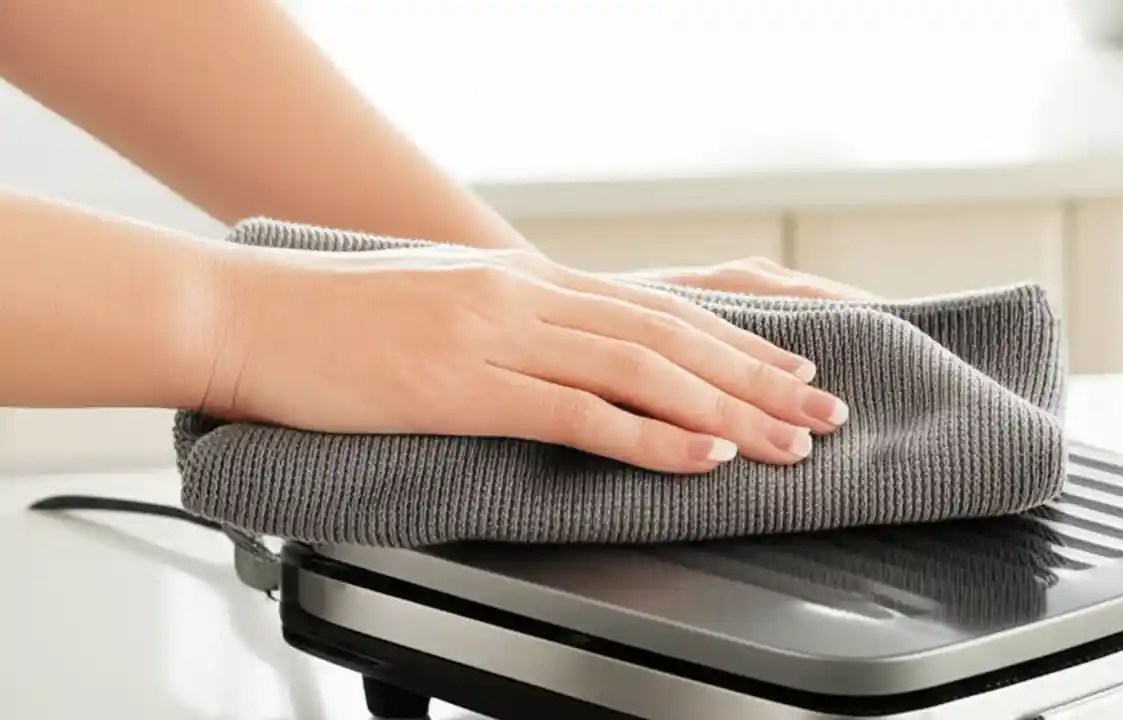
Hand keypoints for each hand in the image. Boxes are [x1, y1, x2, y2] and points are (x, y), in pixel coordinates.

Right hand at [202, 246, 849, 473]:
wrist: (246, 314)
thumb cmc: (332, 320)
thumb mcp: (436, 306)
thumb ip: (505, 324)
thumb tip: (556, 353)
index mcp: (520, 281)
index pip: (651, 309)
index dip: (730, 339)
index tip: (788, 366)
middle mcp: (524, 299)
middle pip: (667, 337)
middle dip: (756, 377)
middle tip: (821, 411)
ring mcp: (498, 338)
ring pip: (641, 371)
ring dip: (726, 409)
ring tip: (788, 441)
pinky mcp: (464, 386)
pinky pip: (578, 414)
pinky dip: (649, 437)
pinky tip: (699, 456)